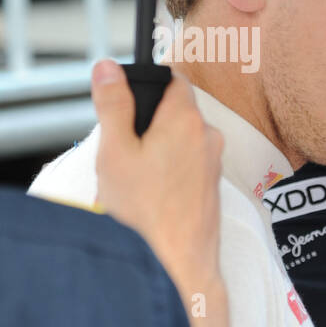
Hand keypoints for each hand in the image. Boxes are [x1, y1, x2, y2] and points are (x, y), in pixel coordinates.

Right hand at [91, 60, 224, 294]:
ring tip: (137, 175)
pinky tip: (153, 191)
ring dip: (159, 147)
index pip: (174, 78)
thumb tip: (108, 68)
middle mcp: (208, 135)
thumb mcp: (115, 150)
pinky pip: (189, 161)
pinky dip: (170, 168)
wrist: (178, 257)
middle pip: (176, 109)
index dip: (149, 85)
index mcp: (186, 119)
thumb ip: (114, 105)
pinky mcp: (213, 182)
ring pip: (182, 137)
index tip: (129, 103)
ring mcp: (215, 160)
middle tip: (126, 147)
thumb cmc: (146, 208)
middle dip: (150, 121)